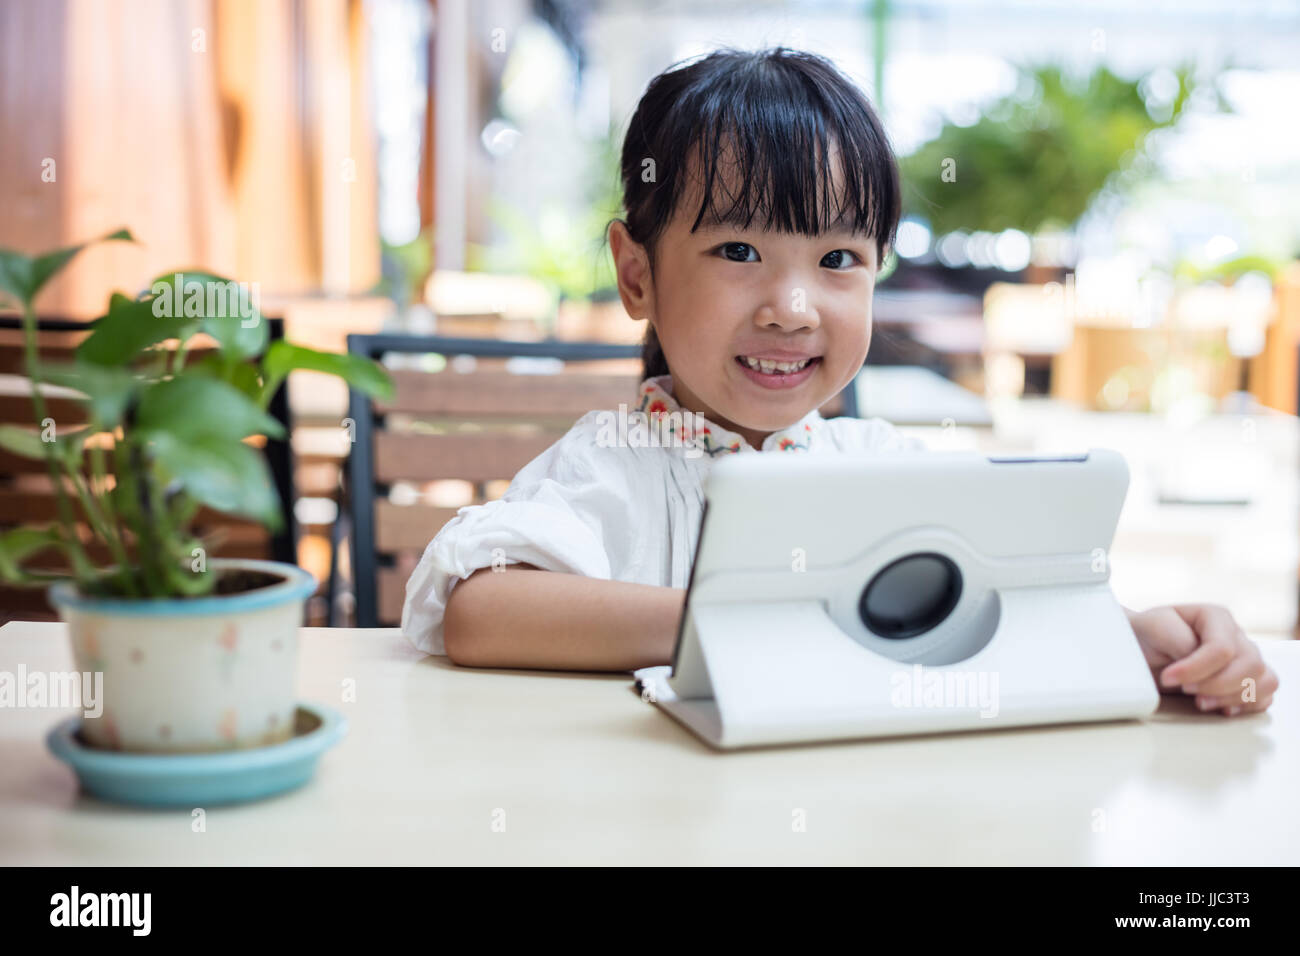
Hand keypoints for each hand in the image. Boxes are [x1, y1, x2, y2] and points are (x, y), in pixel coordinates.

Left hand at [1124, 604, 1277, 716]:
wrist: (1142, 649)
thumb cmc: (1147, 634)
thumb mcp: (1153, 627)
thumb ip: (1178, 639)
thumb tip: (1198, 657)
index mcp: (1216, 617)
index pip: (1223, 648)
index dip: (1197, 669)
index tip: (1168, 678)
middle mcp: (1236, 636)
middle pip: (1251, 665)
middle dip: (1217, 685)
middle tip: (1186, 691)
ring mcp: (1245, 659)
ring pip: (1265, 681)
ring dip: (1233, 697)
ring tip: (1200, 702)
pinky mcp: (1245, 680)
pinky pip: (1265, 696)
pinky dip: (1247, 706)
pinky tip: (1220, 708)